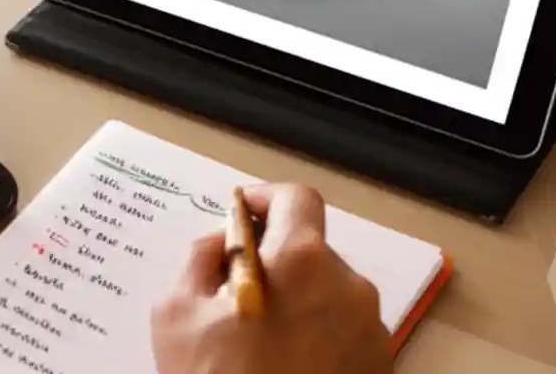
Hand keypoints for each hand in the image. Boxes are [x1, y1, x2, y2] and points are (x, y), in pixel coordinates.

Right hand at [151, 183, 393, 373]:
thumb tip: (224, 240)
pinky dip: (316, 338)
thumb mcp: (177, 313)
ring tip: (258, 344)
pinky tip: (284, 365)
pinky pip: (343, 332)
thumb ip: (200, 257)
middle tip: (235, 296)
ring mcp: (370, 329)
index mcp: (301, 261)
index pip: (296, 198)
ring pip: (327, 294)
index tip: (243, 211)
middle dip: (274, 264)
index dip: (266, 197)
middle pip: (310, 250)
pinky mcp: (379, 365)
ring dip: (296, 304)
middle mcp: (348, 286)